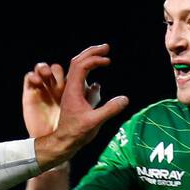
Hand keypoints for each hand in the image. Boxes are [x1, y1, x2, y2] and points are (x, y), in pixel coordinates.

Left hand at [32, 44, 127, 168]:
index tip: (108, 61)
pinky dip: (89, 73)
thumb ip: (109, 110)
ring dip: (89, 60)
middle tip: (106, 47)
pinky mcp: (74, 98)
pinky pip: (80, 80)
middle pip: (77, 62)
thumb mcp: (94, 122)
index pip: (82, 66)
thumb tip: (125, 99)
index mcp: (73, 90)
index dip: (95, 60)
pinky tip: (97, 81)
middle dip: (92, 52)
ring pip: (77, 69)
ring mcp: (72, 92)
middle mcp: (70, 88)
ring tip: (103, 56)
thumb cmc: (77, 133)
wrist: (64, 142)